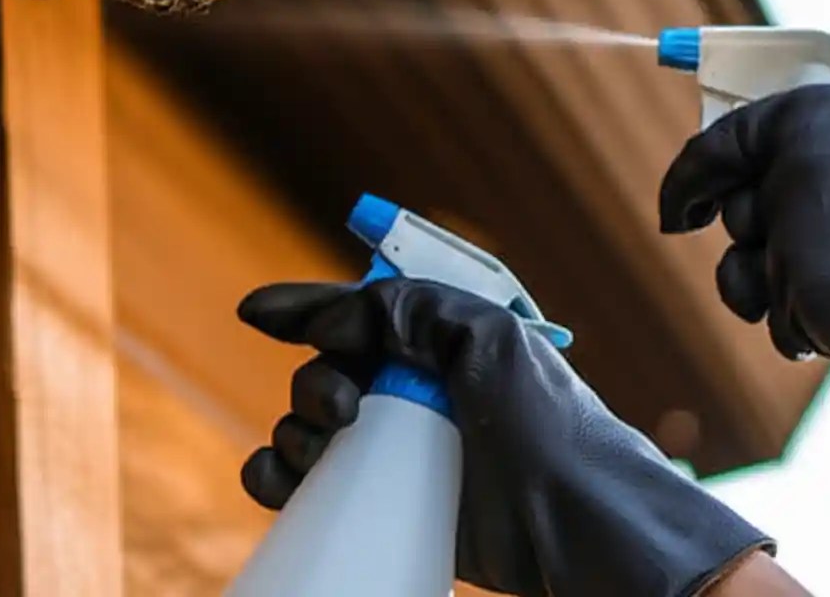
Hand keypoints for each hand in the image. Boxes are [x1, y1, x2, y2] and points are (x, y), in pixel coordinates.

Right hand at [237, 278, 770, 596]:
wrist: (575, 523)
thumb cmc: (547, 426)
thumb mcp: (490, 338)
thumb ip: (414, 306)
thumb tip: (336, 322)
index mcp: (437, 344)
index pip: (358, 314)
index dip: (303, 308)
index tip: (254, 312)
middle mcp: (413, 393)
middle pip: (326, 372)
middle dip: (314, 382)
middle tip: (343, 407)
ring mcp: (397, 453)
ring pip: (308, 429)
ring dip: (293, 432)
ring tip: (323, 448)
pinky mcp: (386, 506)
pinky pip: (309, 486)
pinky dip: (278, 478)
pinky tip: (283, 481)